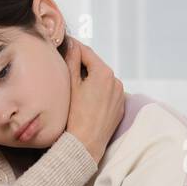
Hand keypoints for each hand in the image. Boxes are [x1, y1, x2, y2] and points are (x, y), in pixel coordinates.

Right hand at [63, 37, 124, 163]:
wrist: (86, 143)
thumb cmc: (76, 116)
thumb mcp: (71, 85)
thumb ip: (72, 61)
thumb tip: (72, 45)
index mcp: (104, 73)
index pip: (87, 52)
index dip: (74, 46)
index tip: (65, 42)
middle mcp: (116, 81)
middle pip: (97, 65)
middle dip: (83, 63)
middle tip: (67, 61)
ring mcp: (120, 95)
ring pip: (103, 79)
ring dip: (91, 77)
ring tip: (76, 81)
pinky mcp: (120, 106)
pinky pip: (109, 92)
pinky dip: (99, 90)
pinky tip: (87, 97)